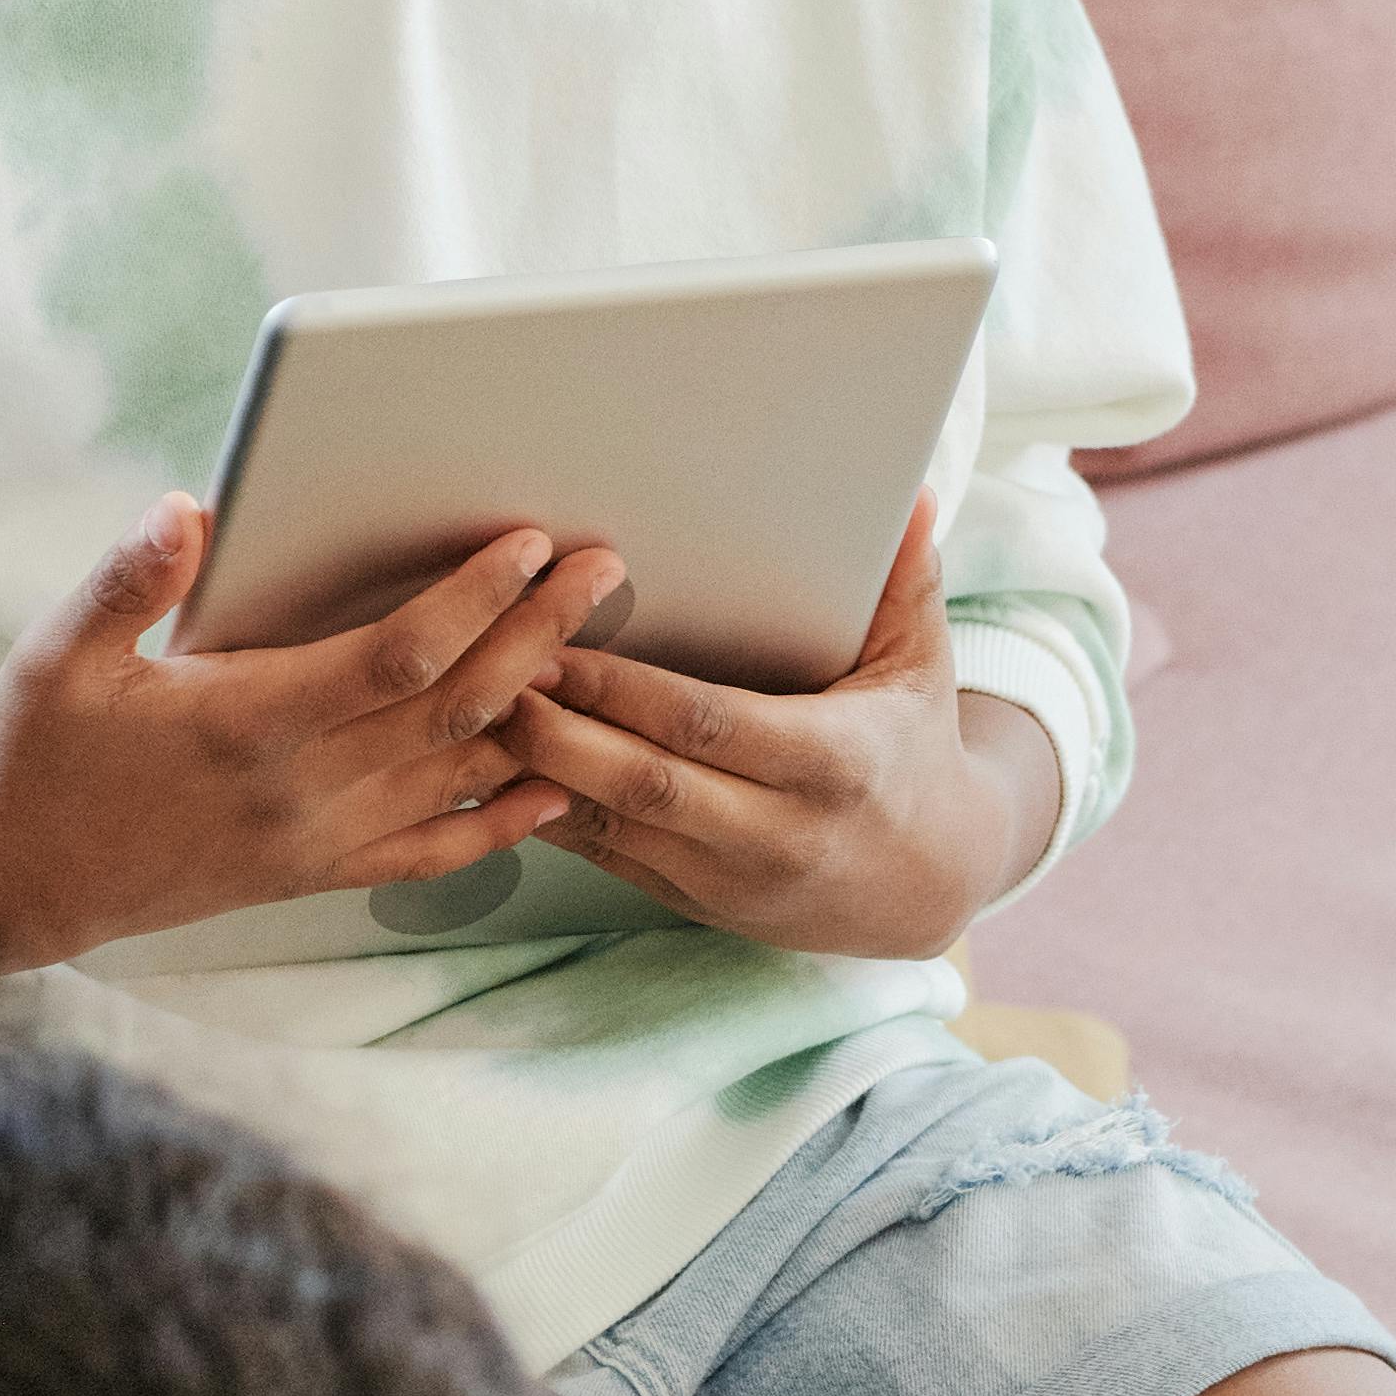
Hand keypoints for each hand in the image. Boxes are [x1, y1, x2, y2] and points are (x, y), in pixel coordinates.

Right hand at [0, 494, 621, 976]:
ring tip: (597, 648)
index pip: (397, 657)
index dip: (475, 600)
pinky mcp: (311, 874)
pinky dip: (501, 822)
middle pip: (457, 708)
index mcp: (244, 722)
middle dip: (541, 632)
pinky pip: (431, 852)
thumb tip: (191, 507)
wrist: (5, 886)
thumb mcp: (57, 654)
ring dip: (538, 712)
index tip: (528, 543)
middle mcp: (298, 789)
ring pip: (459, 774)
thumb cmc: (31, 759)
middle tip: (606, 569)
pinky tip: (554, 786)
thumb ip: (129, 579)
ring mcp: (314, 840)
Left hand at [503, 505, 1058, 960]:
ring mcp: (728, 876)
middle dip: (560, 734)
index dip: (625, 692)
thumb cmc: (910, 752)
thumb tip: (915, 495)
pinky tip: (493, 777)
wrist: (922, 887)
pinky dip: (546, 820)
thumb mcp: (921, 669)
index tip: (559, 648)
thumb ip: (907, 583)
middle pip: (646, 784)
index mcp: (829, 762)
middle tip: (492, 676)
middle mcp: (776, 830)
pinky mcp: (693, 901)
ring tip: (472, 723)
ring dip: (536, 780)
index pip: (708, 724)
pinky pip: (606, 861)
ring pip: (613, 830)